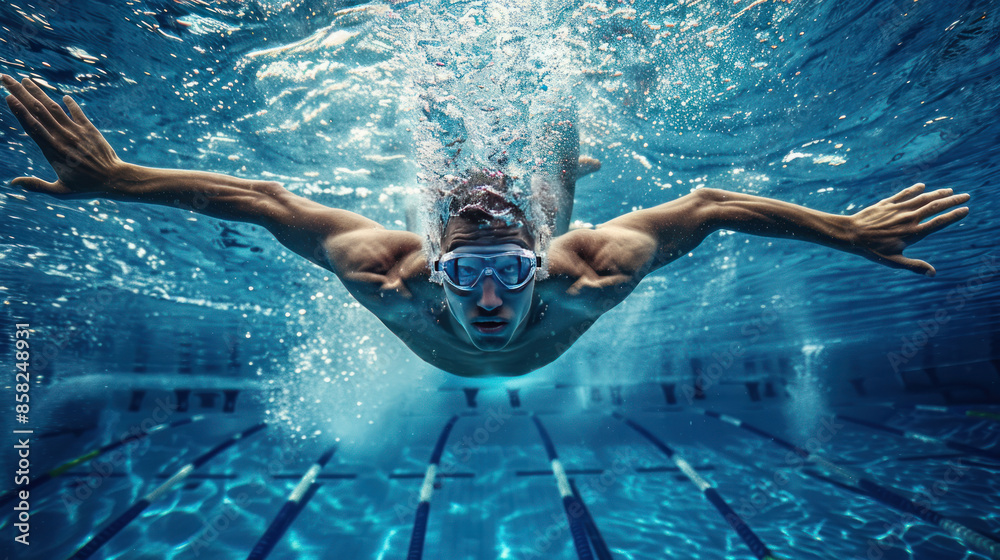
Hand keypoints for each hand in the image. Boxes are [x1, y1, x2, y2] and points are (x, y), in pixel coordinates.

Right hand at [2, 74, 126, 196]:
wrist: (115, 179)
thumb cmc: (86, 188)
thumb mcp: (60, 191)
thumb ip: (37, 185)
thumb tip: (13, 183)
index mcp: (52, 151)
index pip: (32, 127)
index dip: (19, 111)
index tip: (9, 97)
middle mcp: (63, 137)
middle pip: (38, 111)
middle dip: (21, 93)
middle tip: (6, 78)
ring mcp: (77, 132)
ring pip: (54, 108)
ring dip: (39, 93)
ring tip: (26, 80)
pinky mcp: (90, 130)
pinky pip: (78, 113)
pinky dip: (71, 104)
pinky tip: (64, 97)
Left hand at [847, 183, 969, 276]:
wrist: (850, 234)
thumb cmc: (872, 250)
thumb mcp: (893, 261)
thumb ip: (914, 266)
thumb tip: (933, 273)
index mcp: (912, 233)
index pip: (938, 222)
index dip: (953, 215)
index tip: (966, 210)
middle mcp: (908, 218)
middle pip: (934, 207)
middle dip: (952, 201)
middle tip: (966, 196)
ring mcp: (897, 209)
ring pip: (922, 198)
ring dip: (937, 193)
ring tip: (950, 191)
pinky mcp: (886, 203)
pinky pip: (903, 194)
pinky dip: (914, 189)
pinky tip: (921, 186)